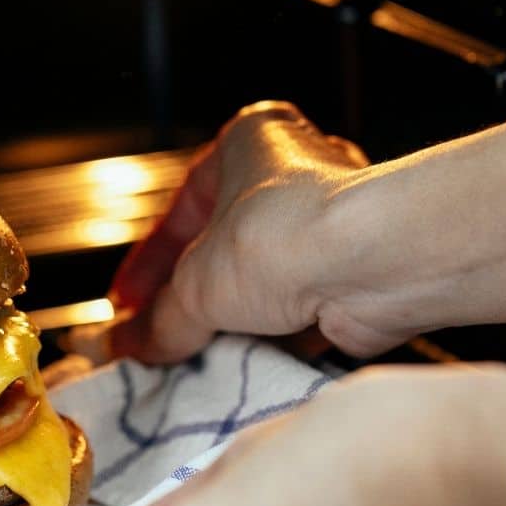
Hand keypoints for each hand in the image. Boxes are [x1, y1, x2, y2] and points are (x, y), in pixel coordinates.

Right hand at [107, 102, 390, 361]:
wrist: (377, 266)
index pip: (181, 210)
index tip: (127, 306)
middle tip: (159, 335)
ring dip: (233, 322)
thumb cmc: (283, 238)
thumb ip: (161, 320)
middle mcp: (294, 175)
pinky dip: (273, 340)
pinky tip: (246, 364)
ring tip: (199, 357)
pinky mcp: (357, 274)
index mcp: (249, 142)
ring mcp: (330, 225)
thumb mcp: (196, 286)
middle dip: (191, 297)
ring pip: (263, 283)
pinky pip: (299, 312)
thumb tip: (131, 348)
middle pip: (222, 248)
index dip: (147, 266)